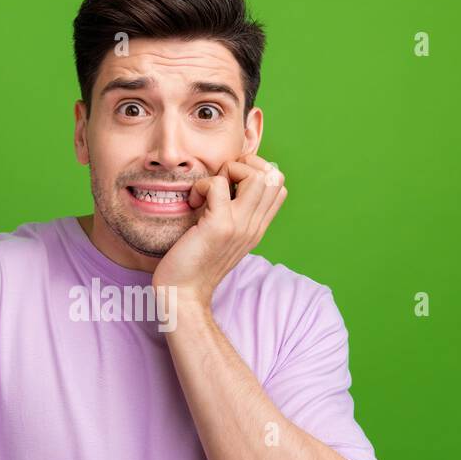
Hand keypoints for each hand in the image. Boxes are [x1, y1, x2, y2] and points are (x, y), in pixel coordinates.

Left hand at [151, 152, 286, 305]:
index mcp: (257, 227)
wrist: (182, 294)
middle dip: (246, 165)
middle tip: (221, 181)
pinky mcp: (219, 226)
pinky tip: (193, 202)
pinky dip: (202, 185)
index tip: (230, 183)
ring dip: (228, 172)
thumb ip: (232, 214)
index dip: (257, 171)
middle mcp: (254, 225)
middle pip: (275, 175)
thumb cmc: (193, 263)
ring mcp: (240, 226)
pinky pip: (218, 185)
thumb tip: (225, 185)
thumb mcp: (222, 236)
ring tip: (209, 191)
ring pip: (256, 176)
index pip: (279, 185)